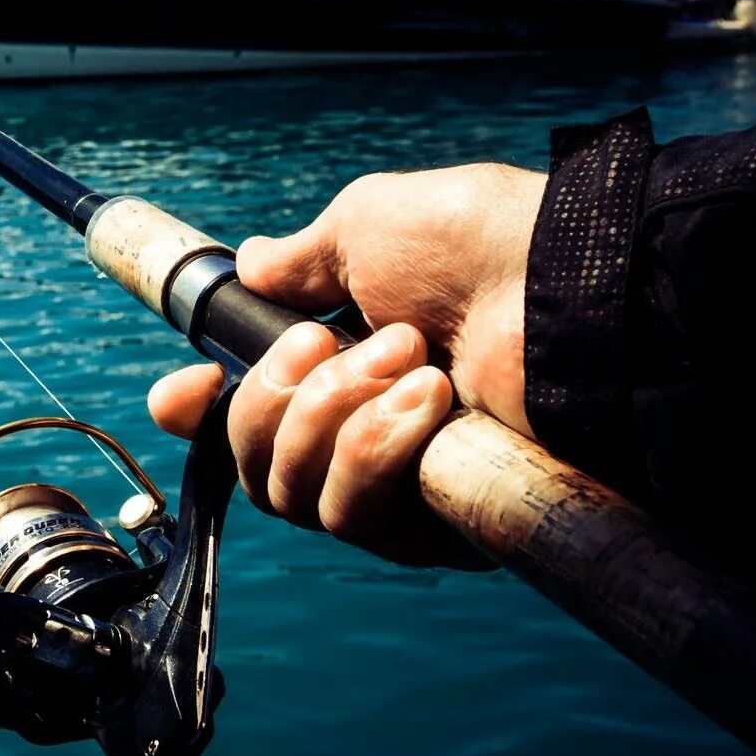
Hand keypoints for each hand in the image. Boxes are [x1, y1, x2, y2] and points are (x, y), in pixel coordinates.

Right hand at [148, 164, 545, 567]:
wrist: (565, 290)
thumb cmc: (476, 246)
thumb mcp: (365, 229)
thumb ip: (300, 261)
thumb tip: (253, 263)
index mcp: (339, 366)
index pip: (236, 422)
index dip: (195, 414)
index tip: (190, 388)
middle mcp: (359, 435)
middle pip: (253, 464)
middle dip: (274, 398)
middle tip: (330, 345)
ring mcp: (397, 487)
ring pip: (293, 495)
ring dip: (332, 418)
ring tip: (408, 360)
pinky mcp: (435, 526)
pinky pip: (352, 513)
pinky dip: (374, 450)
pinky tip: (425, 401)